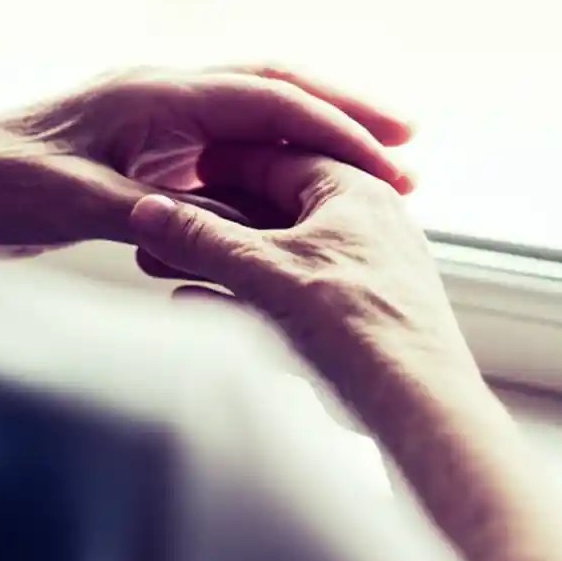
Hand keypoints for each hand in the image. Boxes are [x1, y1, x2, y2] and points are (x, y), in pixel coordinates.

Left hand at [0, 65, 413, 250]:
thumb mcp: (73, 204)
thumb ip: (150, 213)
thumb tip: (220, 232)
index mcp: (156, 94)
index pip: (269, 101)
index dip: (336, 130)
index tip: (394, 161)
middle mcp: (164, 91)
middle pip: (276, 86)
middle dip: (345, 109)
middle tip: (411, 137)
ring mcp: (156, 114)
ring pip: (257, 107)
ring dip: (316, 127)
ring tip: (377, 153)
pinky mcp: (147, 142)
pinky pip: (231, 138)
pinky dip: (278, 152)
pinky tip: (301, 180)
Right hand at [129, 146, 481, 402]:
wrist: (415, 403)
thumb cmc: (356, 322)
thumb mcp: (264, 271)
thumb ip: (201, 239)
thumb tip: (146, 211)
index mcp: (354, 191)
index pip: (279, 157)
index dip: (222, 161)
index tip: (177, 168)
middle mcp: (364, 225)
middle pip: (272, 210)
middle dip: (209, 223)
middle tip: (159, 226)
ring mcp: (362, 275)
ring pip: (276, 258)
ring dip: (218, 263)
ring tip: (161, 266)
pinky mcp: (355, 322)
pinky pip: (288, 299)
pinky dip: (243, 300)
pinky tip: (194, 305)